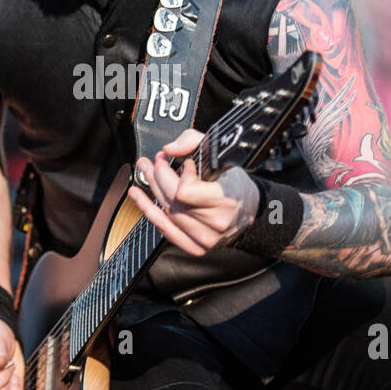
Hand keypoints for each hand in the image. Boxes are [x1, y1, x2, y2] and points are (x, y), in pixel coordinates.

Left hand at [126, 128, 259, 255]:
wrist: (250, 210)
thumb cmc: (235, 183)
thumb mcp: (222, 153)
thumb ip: (194, 142)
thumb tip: (169, 149)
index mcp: (226, 200)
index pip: (185, 191)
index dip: (180, 175)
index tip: (186, 164)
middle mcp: (216, 223)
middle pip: (173, 201)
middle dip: (157, 177)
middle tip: (149, 163)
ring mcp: (206, 239)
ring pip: (167, 214)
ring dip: (151, 191)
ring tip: (144, 174)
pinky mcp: (196, 247)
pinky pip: (166, 230)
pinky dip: (150, 213)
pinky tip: (139, 198)